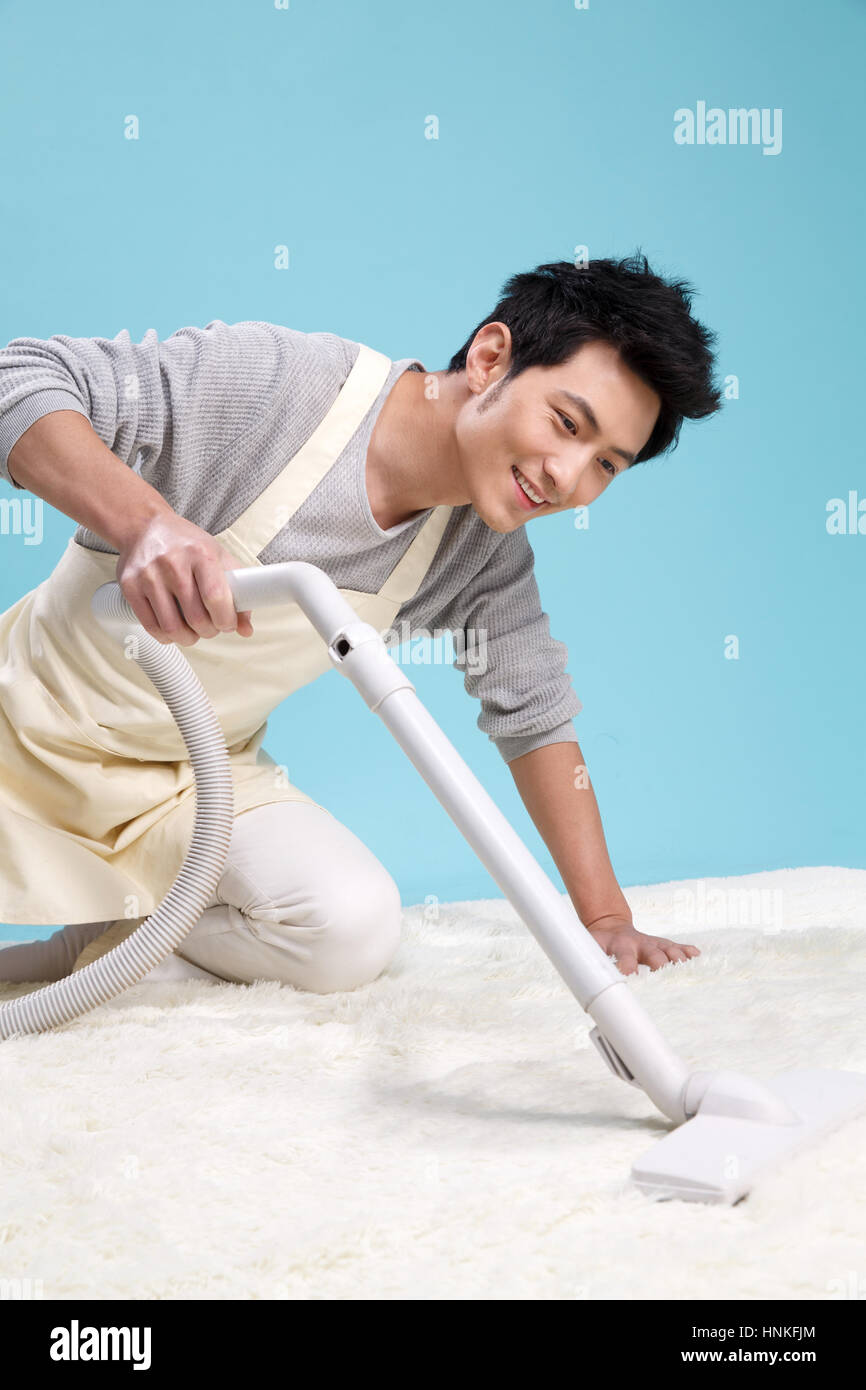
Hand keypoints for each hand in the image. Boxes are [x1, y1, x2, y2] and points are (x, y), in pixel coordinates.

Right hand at [116, 512, 252, 646]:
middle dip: (208, 631)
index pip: (216, 597)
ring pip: (172, 627)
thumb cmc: (186, 544)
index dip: (226, 620)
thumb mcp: (218, 556)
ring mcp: (149, 575)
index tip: (227, 624)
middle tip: (210, 627)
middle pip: (196, 618)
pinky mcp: (130, 586)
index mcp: (201, 554)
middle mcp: (174, 564)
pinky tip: (172, 630)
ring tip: (192, 632)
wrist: (145, 526)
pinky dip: (166, 636)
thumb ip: (237, 591)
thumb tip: (246, 629)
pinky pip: (150, 626)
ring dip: (188, 638)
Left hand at [584, 914, 700, 975]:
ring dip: (677, 957)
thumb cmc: (598, 944)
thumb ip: (585, 965)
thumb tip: (580, 985)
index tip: (630, 976)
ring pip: (667, 948)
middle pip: (652, 953)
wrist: (609, 925)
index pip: (624, 958)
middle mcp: (637, 944)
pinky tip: (696, 955)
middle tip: (664, 971)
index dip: (627, 966)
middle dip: (659, 962)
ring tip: (685, 965)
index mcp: (618, 947)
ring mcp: (651, 943)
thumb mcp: (588, 949)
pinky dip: (687, 950)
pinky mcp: (660, 943)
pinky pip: (677, 946)